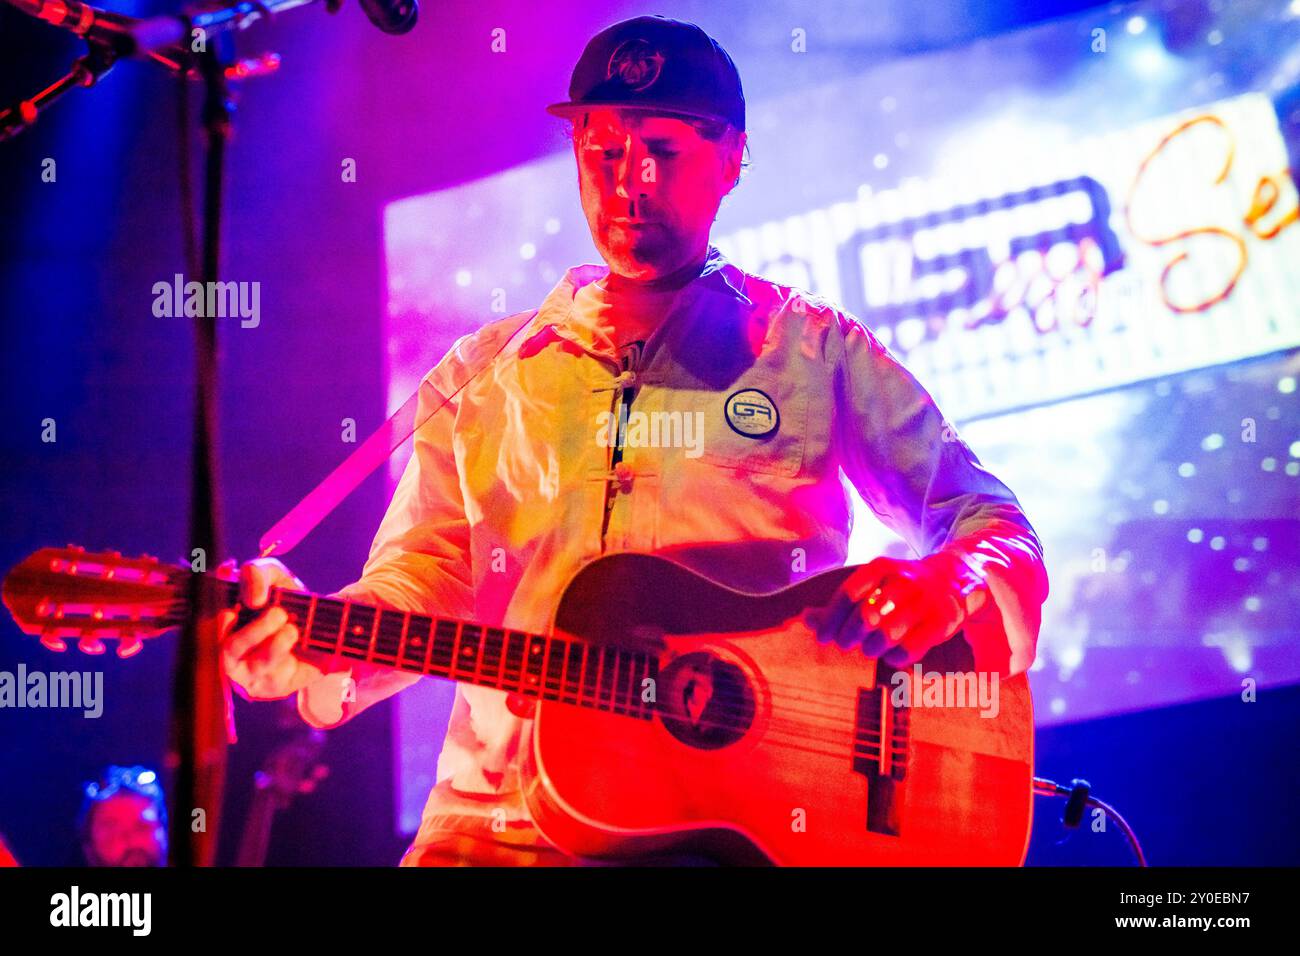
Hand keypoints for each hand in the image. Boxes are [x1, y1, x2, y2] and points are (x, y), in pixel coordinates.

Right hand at [217, 558, 334, 700]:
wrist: (324, 630)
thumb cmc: (287, 602)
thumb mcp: (275, 579)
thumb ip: (258, 574)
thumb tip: (254, 597)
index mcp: (221, 625)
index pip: (205, 626)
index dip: (217, 621)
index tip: (231, 610)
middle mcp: (228, 652)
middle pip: (229, 649)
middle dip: (254, 632)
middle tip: (278, 613)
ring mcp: (248, 673)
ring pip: (255, 665)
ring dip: (275, 646)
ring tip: (292, 630)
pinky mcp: (270, 687)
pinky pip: (275, 679)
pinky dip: (289, 660)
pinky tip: (297, 648)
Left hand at [809, 552, 986, 666]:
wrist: (952, 580)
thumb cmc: (899, 589)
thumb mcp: (872, 585)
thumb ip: (840, 603)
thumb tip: (805, 618)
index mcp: (881, 568)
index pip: (847, 595)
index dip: (831, 620)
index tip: (823, 637)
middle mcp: (903, 581)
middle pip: (866, 615)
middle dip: (850, 635)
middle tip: (845, 644)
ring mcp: (925, 601)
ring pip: (888, 634)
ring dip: (872, 647)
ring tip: (870, 648)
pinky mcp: (942, 622)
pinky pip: (911, 649)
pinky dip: (896, 657)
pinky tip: (892, 655)